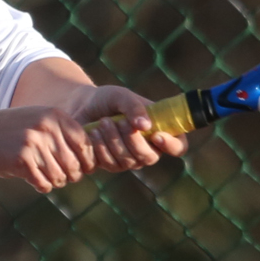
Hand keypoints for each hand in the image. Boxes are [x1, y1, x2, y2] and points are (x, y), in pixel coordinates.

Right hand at [0, 107, 95, 192]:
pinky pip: (44, 183)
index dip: (88, 160)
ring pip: (60, 177)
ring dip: (56, 182)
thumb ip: (66, 134)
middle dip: (72, 175)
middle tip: (64, 176)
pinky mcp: (22, 159)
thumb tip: (94, 160)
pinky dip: (42, 186)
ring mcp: (33, 143)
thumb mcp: (42, 122)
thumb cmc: (18, 132)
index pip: (85, 144)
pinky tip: (35, 181)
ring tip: (47, 177)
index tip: (84, 168)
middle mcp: (46, 127)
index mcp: (56, 116)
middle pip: (74, 164)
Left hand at [69, 85, 188, 171]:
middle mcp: (148, 148)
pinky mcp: (111, 164)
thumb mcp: (121, 96)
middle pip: (150, 158)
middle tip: (118, 122)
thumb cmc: (107, 99)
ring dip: (114, 141)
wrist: (81, 106)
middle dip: (133, 141)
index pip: (178, 146)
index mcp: (160, 129)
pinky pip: (111, 164)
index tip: (156, 135)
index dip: (172, 145)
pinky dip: (101, 147)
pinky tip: (93, 133)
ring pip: (128, 162)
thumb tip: (145, 126)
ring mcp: (130, 159)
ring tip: (103, 122)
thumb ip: (134, 107)